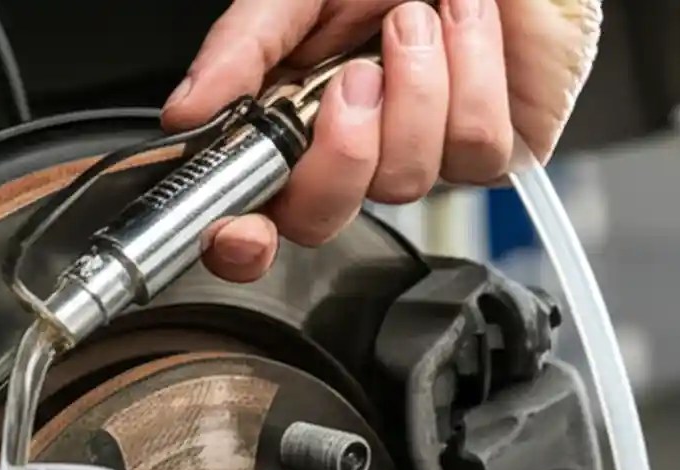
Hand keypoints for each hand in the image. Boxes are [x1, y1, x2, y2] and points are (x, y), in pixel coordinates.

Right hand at [162, 0, 602, 282]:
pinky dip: (471, 75)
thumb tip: (187, 110)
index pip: (252, 207)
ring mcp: (419, 157)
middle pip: (320, 218)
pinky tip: (465, 27)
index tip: (241, 232)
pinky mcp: (491, 153)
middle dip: (339, 154)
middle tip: (357, 77)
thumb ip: (244, 45)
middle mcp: (350, 148)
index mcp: (291, 117)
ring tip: (417, 21)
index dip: (240, 239)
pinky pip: (474, 149)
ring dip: (414, 87)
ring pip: (403, 181)